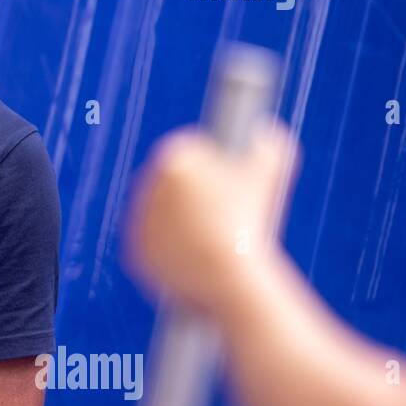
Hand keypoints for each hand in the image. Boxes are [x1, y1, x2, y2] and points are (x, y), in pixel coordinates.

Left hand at [120, 121, 300, 316]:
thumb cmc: (248, 222)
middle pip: (171, 182)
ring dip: (180, 218)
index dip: (210, 165)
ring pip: (162, 214)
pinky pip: (156, 245)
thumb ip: (270, 145)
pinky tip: (192, 250)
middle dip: (191, 191)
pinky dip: (172, 248)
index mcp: (174, 159)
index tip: (224, 178)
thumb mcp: (269, 177)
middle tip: (218, 207)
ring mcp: (138, 220)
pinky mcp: (134, 251)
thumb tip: (265, 131)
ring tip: (208, 229)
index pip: (190, 153)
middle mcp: (146, 184)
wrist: (225, 273)